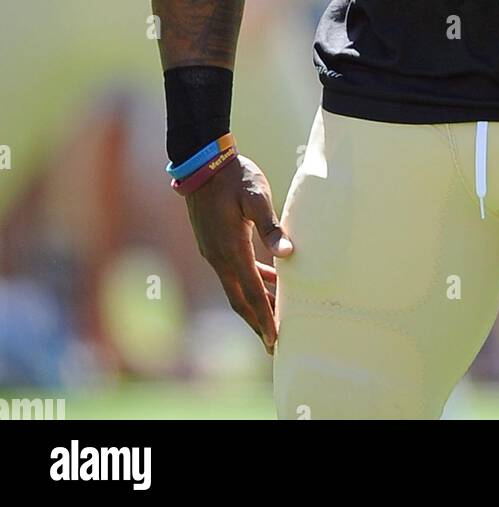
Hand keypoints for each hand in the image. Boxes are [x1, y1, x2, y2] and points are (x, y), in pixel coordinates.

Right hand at [184, 154, 293, 353]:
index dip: (265, 317)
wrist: (203, 163)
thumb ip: (270, 226)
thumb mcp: (255, 197)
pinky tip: (266, 280)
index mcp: (231, 250)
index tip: (275, 339)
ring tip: (275, 316)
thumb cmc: (233, 177)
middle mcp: (218, 257)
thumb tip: (288, 252)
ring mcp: (213, 251)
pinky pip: (233, 272)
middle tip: (273, 343)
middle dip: (257, 321)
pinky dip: (249, 282)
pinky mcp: (214, 242)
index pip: (251, 293)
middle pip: (240, 300)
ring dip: (254, 302)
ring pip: (236, 287)